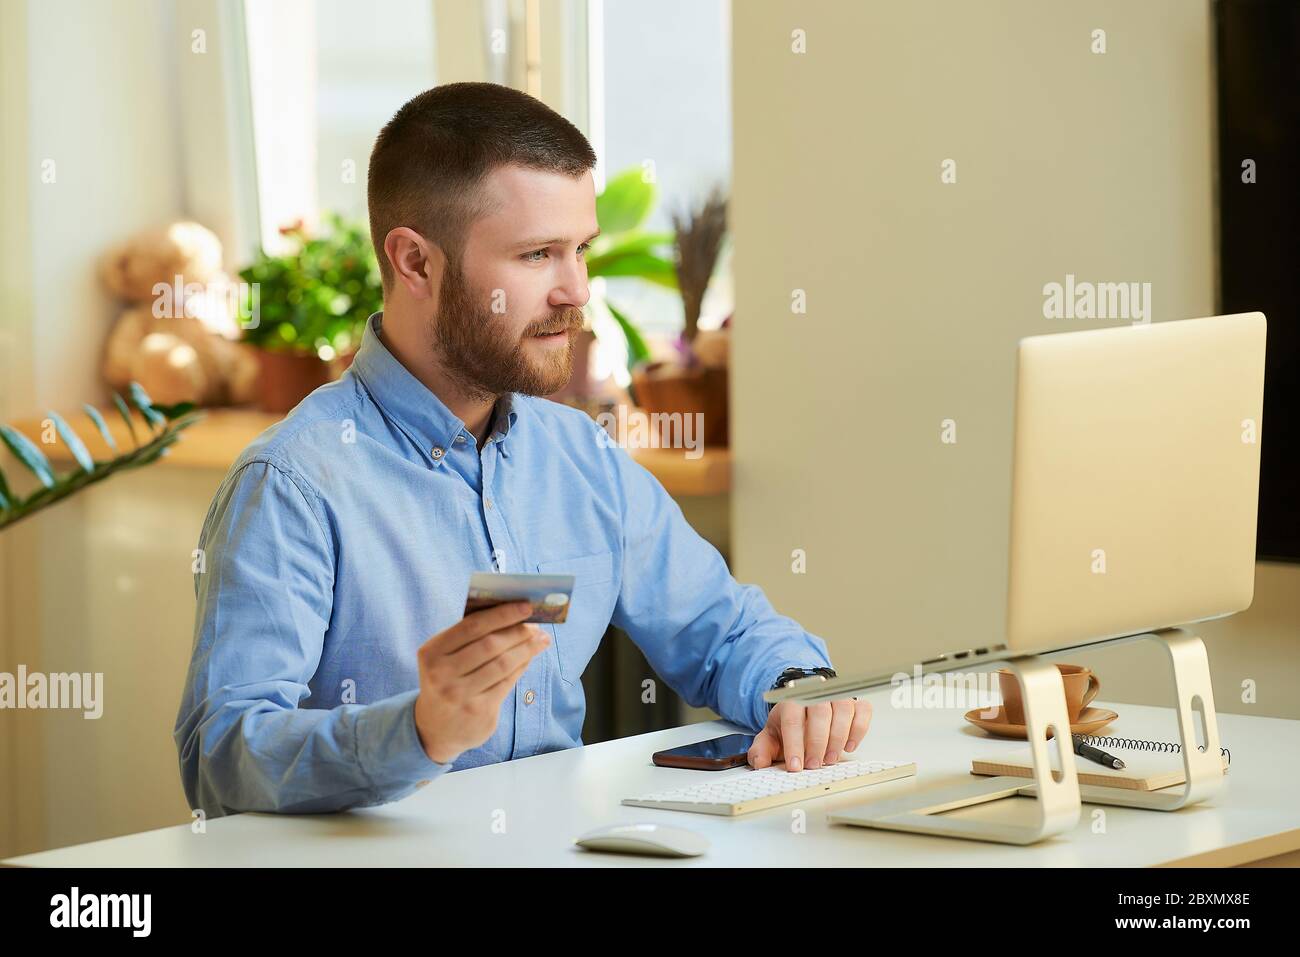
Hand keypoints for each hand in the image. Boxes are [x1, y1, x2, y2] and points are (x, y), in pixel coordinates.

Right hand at [413, 601, 549, 763]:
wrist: (434, 729)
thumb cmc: (446, 681)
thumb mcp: (444, 657)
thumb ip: (469, 636)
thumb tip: (512, 614)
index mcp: (432, 652)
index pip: (472, 626)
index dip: (502, 614)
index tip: (526, 605)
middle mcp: (442, 674)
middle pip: (490, 645)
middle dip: (518, 632)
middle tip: (535, 625)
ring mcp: (460, 696)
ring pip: (503, 664)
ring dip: (526, 649)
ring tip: (540, 640)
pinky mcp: (479, 712)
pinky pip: (507, 683)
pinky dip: (521, 666)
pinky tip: (529, 658)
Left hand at [747, 697, 871, 771]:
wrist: (804, 703)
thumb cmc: (790, 723)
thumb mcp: (771, 735)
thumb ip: (762, 748)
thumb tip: (759, 761)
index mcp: (791, 700)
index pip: (792, 719)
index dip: (794, 744)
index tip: (795, 766)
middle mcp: (816, 694)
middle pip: (819, 712)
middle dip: (817, 742)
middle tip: (814, 765)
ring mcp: (837, 697)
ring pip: (843, 710)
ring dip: (838, 737)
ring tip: (830, 759)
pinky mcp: (854, 703)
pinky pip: (863, 711)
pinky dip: (859, 730)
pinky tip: (849, 746)